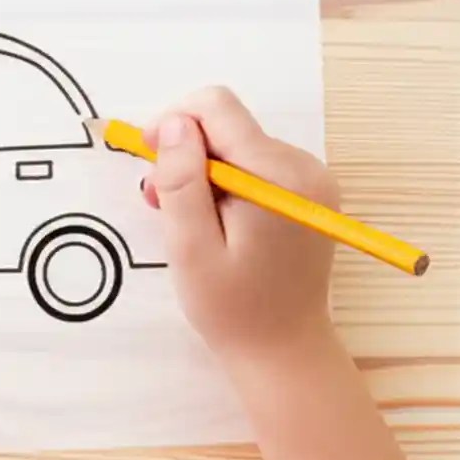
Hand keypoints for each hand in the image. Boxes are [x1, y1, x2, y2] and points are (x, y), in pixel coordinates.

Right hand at [140, 87, 339, 358]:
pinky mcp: (309, 194)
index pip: (218, 107)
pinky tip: (212, 221)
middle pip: (228, 126)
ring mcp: (312, 180)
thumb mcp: (191, 247)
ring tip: (184, 220)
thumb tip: (172, 123)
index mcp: (277, 177)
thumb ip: (181, 180)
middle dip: (185, 155)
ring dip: (202, 173)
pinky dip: (225, 184)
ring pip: (238, 145)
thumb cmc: (233, 310)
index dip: (173, 122)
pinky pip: (255, 166)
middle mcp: (304, 168)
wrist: (285, 352)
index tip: (146, 156)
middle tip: (158, 202)